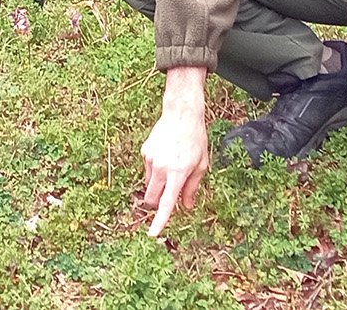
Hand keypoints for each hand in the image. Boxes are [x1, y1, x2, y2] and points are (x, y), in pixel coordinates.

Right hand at [139, 66, 210, 236]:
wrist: (181, 113)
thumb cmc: (196, 139)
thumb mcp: (201, 165)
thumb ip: (192, 188)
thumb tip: (186, 207)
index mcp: (178, 173)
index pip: (167, 203)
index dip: (160, 221)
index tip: (152, 234)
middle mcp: (162, 168)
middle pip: (152, 199)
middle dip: (157, 204)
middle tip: (168, 197)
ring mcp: (151, 159)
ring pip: (149, 185)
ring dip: (158, 185)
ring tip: (172, 166)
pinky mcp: (145, 152)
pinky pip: (148, 170)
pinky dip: (155, 171)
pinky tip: (166, 155)